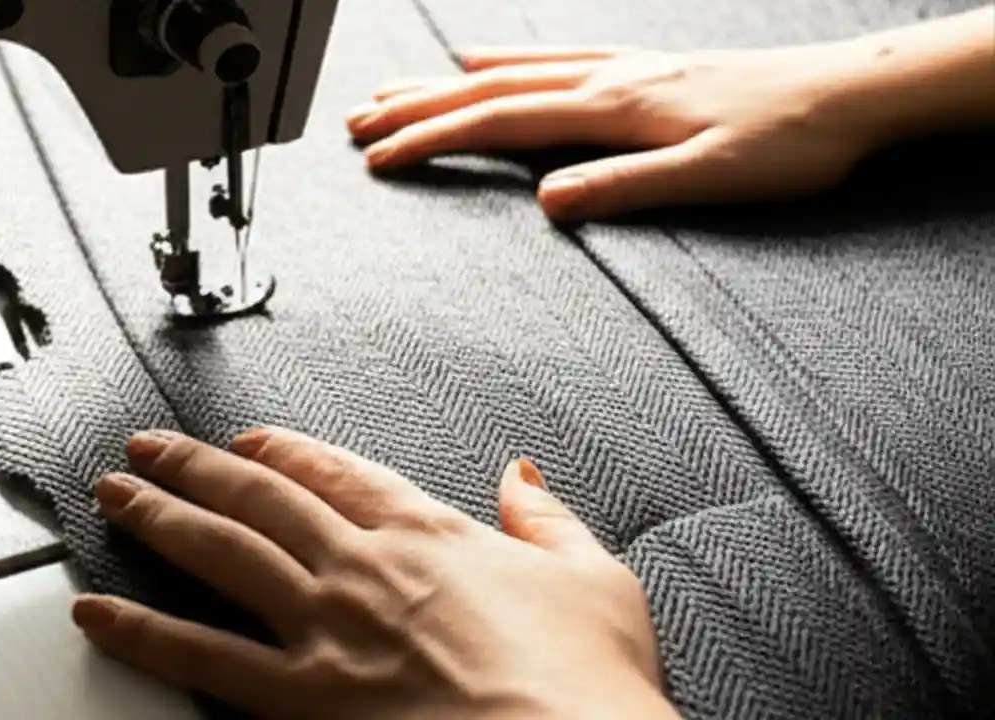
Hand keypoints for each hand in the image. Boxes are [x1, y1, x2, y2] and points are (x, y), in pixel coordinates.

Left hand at [72, 428, 678, 718]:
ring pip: (222, 553)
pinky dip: (144, 631)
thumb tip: (523, 478)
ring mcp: (326, 628)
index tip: (250, 439)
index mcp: (429, 532)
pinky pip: (203, 657)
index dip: (285, 449)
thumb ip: (547, 522)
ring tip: (114, 493)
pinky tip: (100, 612)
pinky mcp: (302, 698)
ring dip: (161, 516)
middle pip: (262, 497)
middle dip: (198, 465)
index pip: (338, 472)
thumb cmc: (587, 680)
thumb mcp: (594, 578)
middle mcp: (365, 566)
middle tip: (149, 446)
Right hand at [346, 8, 994, 222]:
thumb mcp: (708, 178)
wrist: (849, 94)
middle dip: (415, 106)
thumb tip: (546, 203)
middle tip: (356, 120)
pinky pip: (552, 57)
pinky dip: (505, 60)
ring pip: (512, 70)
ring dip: (446, 83)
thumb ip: (623, 188)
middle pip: (487, 89)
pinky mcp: (641, 68)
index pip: (498, 122)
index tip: (377, 156)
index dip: (431, 138)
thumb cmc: (788, 142)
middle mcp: (607, 79)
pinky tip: (486, 59)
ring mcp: (621, 68)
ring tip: (394, 90)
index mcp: (612, 110)